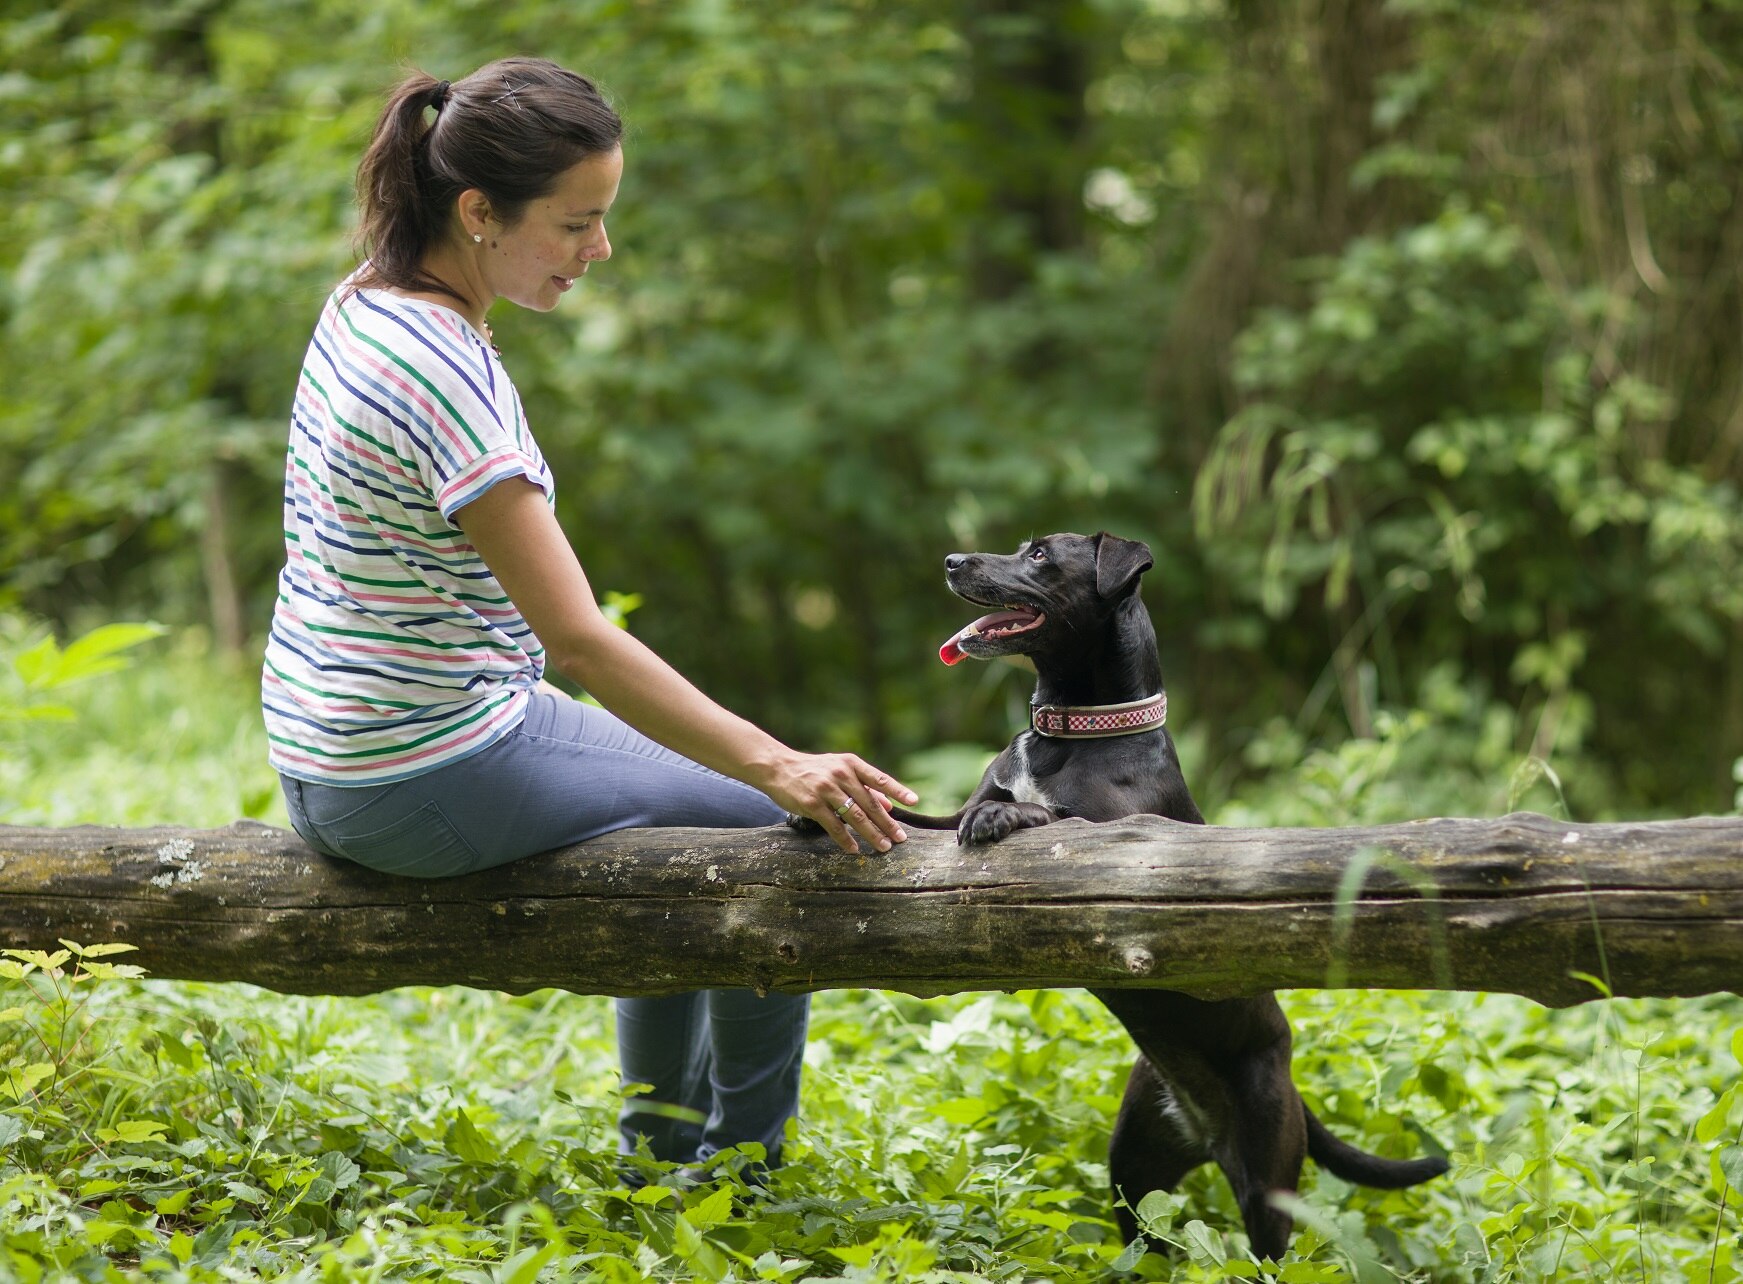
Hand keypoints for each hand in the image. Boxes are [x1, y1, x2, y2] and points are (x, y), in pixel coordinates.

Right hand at [763, 752, 917, 853]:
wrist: (778, 767)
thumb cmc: (813, 770)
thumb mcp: (840, 770)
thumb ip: (865, 786)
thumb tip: (889, 805)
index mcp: (851, 764)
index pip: (880, 779)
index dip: (898, 790)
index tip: (914, 802)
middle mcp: (841, 774)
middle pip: (870, 803)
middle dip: (887, 823)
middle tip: (900, 838)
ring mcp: (826, 789)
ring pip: (855, 816)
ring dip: (871, 834)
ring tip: (884, 847)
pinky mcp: (812, 804)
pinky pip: (834, 826)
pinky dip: (846, 840)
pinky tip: (855, 849)